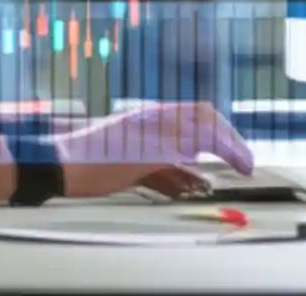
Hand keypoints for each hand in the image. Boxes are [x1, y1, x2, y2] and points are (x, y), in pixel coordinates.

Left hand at [54, 102, 253, 198]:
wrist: (60, 167)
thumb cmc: (97, 158)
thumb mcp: (143, 151)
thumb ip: (177, 143)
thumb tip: (207, 141)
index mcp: (160, 118)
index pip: (207, 121)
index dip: (231, 142)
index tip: (246, 164)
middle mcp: (156, 126)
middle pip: (200, 131)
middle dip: (225, 148)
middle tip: (244, 166)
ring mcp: (146, 142)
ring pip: (185, 150)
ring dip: (203, 165)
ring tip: (219, 180)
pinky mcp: (135, 160)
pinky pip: (166, 167)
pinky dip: (182, 177)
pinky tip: (188, 188)